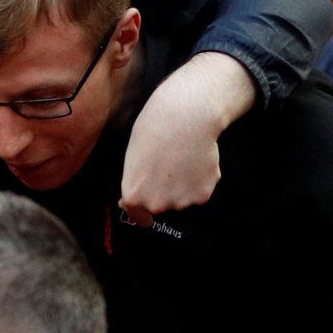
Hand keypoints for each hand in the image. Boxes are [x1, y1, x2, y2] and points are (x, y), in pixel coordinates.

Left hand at [119, 54, 247, 220]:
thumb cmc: (153, 129)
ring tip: (182, 159)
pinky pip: (199, 191)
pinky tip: (196, 160)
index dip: (140, 210)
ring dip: (182, 186)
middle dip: (163, 192)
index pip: (137, 215)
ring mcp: (181, 202)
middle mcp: (156, 204)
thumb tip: (130, 200)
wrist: (186, 117)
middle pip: (160, 205)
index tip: (145, 207)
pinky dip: (199, 180)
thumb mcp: (132, 157)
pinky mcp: (203, 195)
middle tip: (166, 166)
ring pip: (181, 199)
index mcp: (134, 195)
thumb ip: (134, 182)